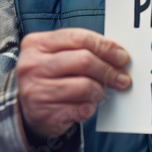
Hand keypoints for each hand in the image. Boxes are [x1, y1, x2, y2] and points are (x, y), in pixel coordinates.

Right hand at [16, 28, 130, 141]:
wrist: (29, 110)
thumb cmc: (51, 77)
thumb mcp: (59, 55)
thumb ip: (83, 50)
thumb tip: (118, 56)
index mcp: (36, 44)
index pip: (79, 38)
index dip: (105, 46)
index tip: (122, 56)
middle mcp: (32, 66)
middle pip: (84, 61)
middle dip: (108, 70)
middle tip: (122, 78)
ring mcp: (35, 91)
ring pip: (85, 87)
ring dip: (99, 91)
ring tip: (99, 91)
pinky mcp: (43, 114)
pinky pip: (81, 109)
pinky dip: (90, 107)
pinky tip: (86, 104)